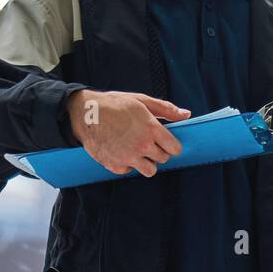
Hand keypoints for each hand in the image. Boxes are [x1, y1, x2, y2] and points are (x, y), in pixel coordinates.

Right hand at [67, 89, 189, 177]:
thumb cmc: (114, 104)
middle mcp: (142, 145)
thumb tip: (187, 115)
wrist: (85, 114)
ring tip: (136, 148)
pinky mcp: (117, 166)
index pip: (175, 149)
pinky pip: (130, 171)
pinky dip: (128, 164)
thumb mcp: (141, 100)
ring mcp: (130, 158)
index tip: (165, 142)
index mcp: (151, 129)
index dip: (171, 145)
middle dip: (158, 151)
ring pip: (150, 170)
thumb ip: (165, 109)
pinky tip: (120, 150)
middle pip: (163, 159)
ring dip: (146, 162)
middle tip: (146, 141)